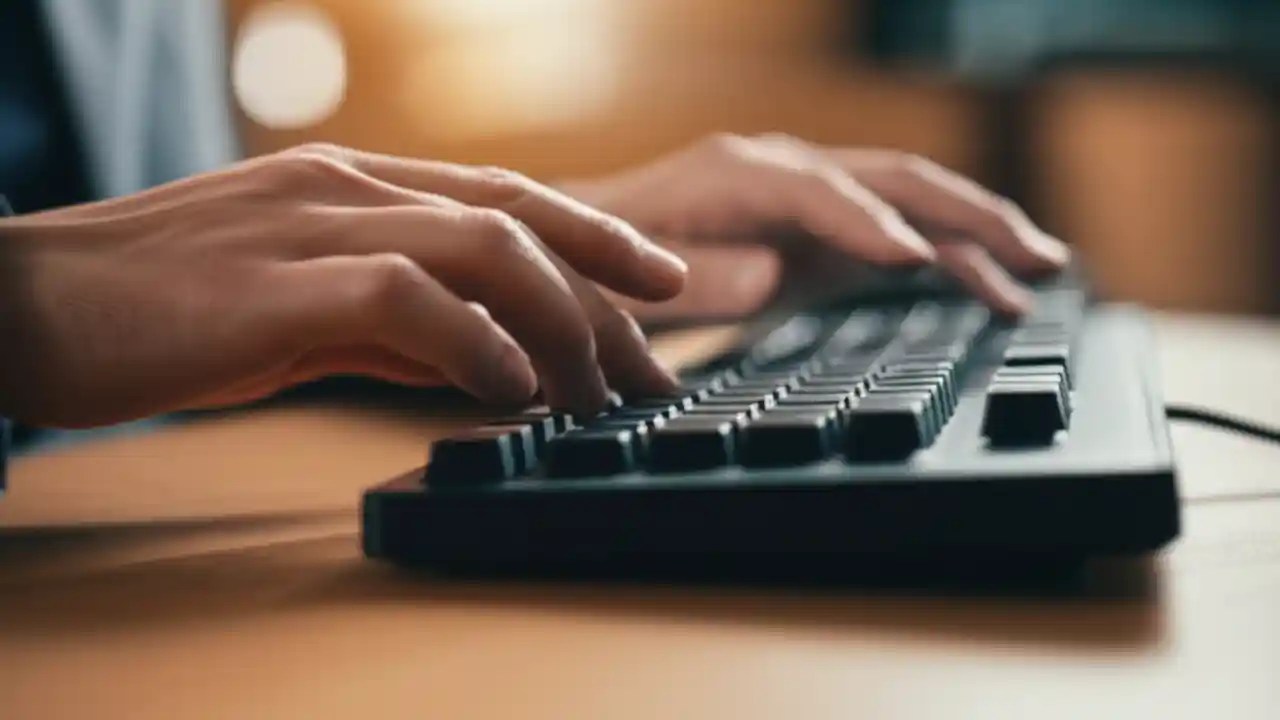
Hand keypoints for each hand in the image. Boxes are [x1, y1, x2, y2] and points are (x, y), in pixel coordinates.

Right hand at [0, 144, 687, 426]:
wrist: (28, 302)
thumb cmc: (165, 310)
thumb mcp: (304, 312)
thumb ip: (398, 329)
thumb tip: (489, 364)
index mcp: (357, 186)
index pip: (506, 198)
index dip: (596, 235)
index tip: (662, 284)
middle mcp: (350, 187)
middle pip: (518, 217)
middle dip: (607, 287)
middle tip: (656, 365)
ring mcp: (315, 225)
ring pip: (483, 246)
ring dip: (559, 322)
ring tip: (599, 392)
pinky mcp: (278, 281)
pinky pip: (406, 298)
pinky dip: (474, 342)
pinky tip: (512, 391)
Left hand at [558, 133, 1069, 321]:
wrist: (594, 254)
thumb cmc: (606, 268)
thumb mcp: (634, 279)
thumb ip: (701, 274)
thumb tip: (774, 273)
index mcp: (737, 175)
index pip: (822, 192)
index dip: (871, 226)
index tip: (919, 262)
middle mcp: (786, 171)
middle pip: (893, 180)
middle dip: (966, 214)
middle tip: (1034, 255)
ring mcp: (813, 198)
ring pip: (912, 203)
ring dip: (978, 232)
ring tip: (1045, 269)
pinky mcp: (823, 233)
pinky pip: (899, 237)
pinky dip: (948, 260)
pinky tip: (993, 291)